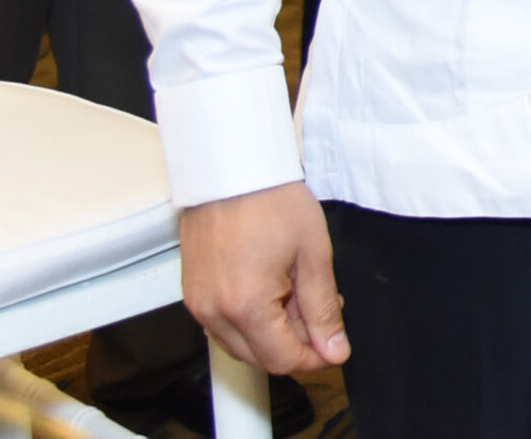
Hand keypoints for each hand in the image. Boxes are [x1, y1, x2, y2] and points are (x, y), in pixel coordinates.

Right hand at [178, 181, 348, 376]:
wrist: (231, 170)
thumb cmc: (272, 202)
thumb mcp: (313, 255)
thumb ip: (323, 309)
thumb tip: (334, 349)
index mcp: (245, 306)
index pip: (282, 360)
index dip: (315, 358)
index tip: (337, 346)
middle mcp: (214, 313)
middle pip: (260, 358)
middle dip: (297, 344)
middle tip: (324, 312)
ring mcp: (198, 305)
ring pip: (242, 345)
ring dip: (275, 334)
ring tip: (302, 294)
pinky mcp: (193, 294)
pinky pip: (225, 326)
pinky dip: (253, 321)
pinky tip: (276, 292)